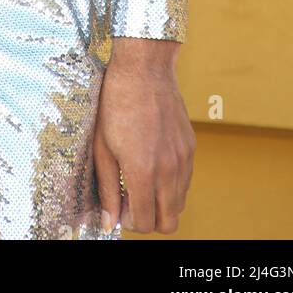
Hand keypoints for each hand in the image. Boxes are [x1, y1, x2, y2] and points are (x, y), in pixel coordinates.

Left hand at [93, 37, 195, 233]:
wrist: (143, 69)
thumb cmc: (116, 104)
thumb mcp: (102, 147)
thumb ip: (107, 188)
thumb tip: (109, 221)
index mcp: (143, 171)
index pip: (145, 222)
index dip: (130, 222)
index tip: (120, 207)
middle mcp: (168, 169)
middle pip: (169, 222)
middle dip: (149, 219)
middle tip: (131, 201)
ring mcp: (183, 159)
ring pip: (180, 204)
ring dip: (161, 202)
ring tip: (141, 181)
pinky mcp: (191, 147)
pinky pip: (186, 181)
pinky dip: (171, 184)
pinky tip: (153, 164)